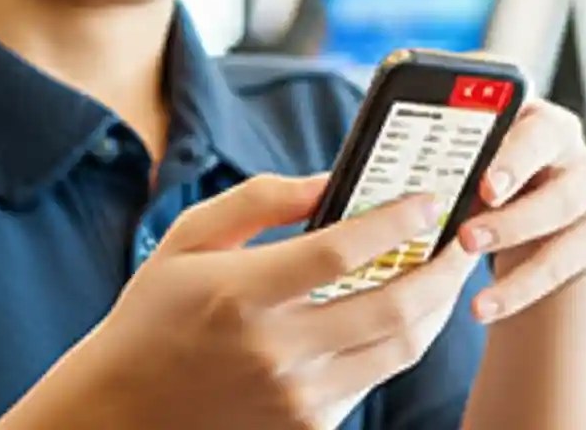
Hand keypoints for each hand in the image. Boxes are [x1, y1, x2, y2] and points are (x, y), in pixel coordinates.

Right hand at [3, 175, 480, 429]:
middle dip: (443, 267)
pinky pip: (374, 380)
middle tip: (462, 239)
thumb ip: (258, 200)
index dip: (397, 221)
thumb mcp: (188, 238)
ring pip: (400, 349)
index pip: (343, 251)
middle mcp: (275, 350)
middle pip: (393, 306)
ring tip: (444, 274)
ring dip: (436, 308)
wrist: (124, 408)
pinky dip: (398, 344)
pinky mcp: (307, 427)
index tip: (427, 201)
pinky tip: (404, 315)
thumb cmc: (155, 313)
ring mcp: (296, 396)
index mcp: (242, 294)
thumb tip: (328, 180)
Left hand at [456, 99, 585, 323]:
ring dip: (511, 238)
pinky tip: (482, 306)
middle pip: (551, 167)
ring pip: (560, 212)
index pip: (530, 123)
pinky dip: (519, 289)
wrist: (525, 214)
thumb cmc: (477, 175)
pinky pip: (563, 264)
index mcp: (533, 113)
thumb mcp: (464, 159)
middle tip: (466, 234)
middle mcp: (570, 144)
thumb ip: (440, 157)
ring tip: (467, 259)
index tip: (481, 185)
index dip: (509, 156)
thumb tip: (372, 172)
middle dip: (510, 205)